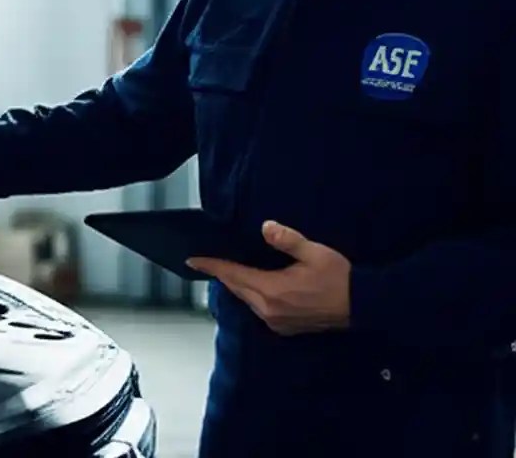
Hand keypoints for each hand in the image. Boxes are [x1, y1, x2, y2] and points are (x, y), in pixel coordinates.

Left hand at [187, 221, 351, 335]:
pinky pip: (258, 310)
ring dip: (238, 286)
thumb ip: (287, 240)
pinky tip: (255, 287)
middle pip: (236, 288)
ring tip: (230, 271)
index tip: (192, 260)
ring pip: (246, 300)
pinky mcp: (284, 328)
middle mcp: (268, 309)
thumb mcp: (314, 252)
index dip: (212, 266)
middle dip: (223, 274)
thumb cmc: (339, 277)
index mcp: (271, 290)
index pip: (232, 275)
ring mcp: (275, 321)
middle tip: (209, 262)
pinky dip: (252, 297)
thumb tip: (265, 227)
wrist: (363, 306)